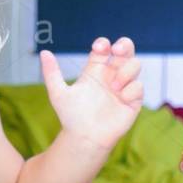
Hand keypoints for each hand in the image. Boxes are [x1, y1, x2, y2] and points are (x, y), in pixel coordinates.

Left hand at [39, 37, 143, 152]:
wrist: (84, 139)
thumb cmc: (71, 117)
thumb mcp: (58, 93)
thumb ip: (52, 73)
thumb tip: (43, 52)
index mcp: (95, 71)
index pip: (104, 49)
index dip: (103, 43)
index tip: (99, 47)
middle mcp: (110, 76)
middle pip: (125, 51)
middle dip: (125, 44)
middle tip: (117, 49)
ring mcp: (123, 88)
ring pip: (135, 65)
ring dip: (126, 70)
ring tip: (113, 86)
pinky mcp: (132, 101)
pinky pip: (138, 87)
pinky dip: (130, 89)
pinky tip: (120, 98)